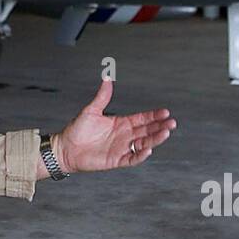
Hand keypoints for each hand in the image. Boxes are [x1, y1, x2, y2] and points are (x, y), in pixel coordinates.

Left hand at [54, 78, 175, 172]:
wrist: (66, 148)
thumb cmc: (78, 130)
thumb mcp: (91, 110)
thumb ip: (102, 96)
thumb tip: (107, 78)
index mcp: (122, 123)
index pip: (142, 119)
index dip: (154, 116)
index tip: (165, 112)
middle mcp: (125, 136)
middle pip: (147, 131)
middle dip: (160, 126)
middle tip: (172, 122)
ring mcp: (122, 148)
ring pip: (144, 144)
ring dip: (155, 139)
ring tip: (166, 133)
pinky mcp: (116, 160)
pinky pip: (132, 158)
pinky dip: (141, 155)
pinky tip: (148, 149)